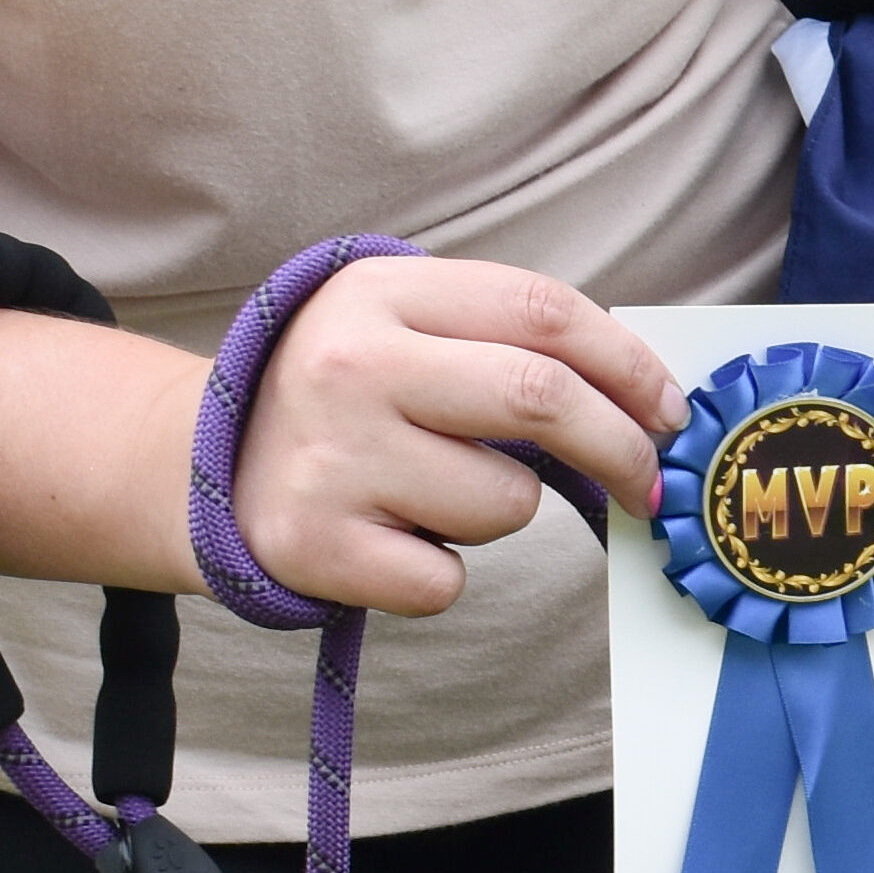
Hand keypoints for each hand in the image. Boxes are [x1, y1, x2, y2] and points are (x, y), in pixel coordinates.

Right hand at [226, 257, 686, 615]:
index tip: (671, 412)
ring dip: (502, 514)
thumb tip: (649, 406)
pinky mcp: (317, 545)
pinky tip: (392, 541)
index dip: (630, 365)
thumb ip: (510, 344)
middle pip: (540, 398)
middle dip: (621, 447)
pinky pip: (448, 580)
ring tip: (435, 495)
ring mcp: (331, 457)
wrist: (202, 467)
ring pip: (506, 504)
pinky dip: (442, 575)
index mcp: (381, 293)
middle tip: (647, 483)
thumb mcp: (406, 331)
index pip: (543, 311)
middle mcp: (350, 365)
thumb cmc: (347, 401)